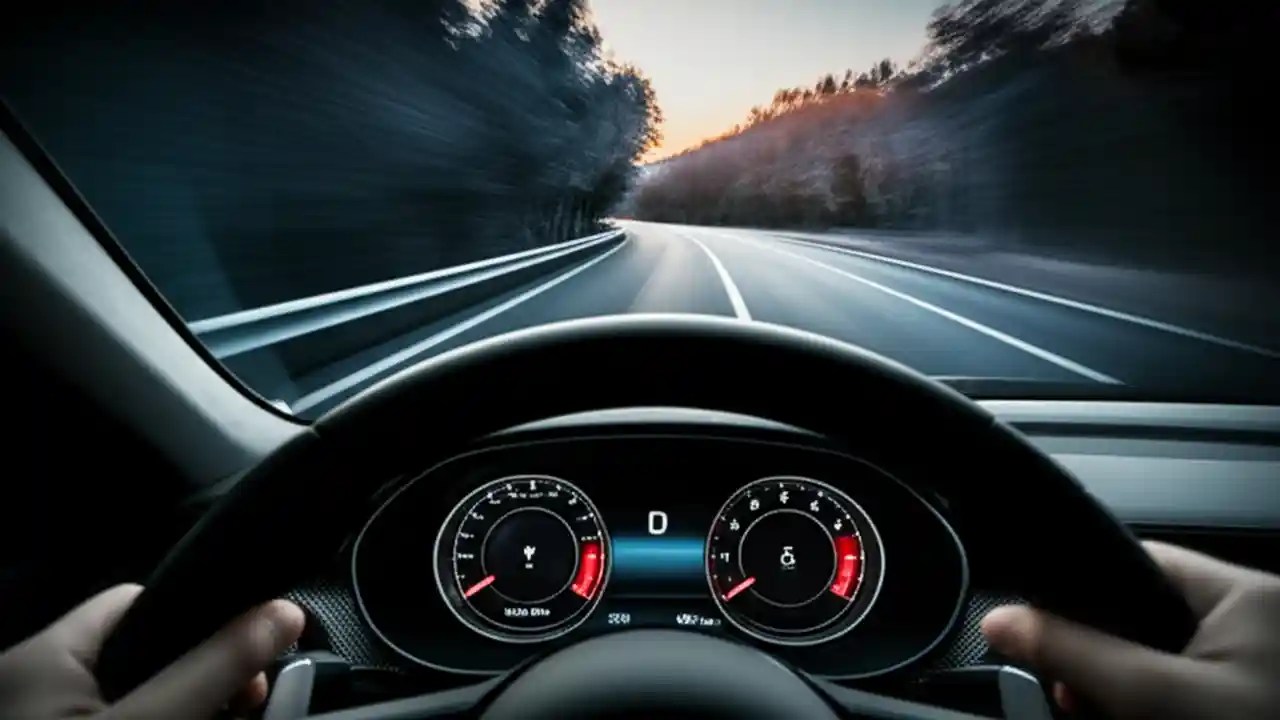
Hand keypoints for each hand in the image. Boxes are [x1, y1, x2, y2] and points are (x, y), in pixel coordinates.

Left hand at [0, 584, 304, 718]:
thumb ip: (214, 669)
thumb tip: (285, 614)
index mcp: (43, 655)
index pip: (138, 604)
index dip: (201, 619)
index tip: (248, 663)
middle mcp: (34, 686)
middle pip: (144, 655)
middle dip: (201, 679)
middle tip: (243, 710)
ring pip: (139, 701)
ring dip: (186, 713)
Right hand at [982, 541, 1279, 718]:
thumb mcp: (1159, 699)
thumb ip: (1078, 654)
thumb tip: (1002, 621)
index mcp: (1247, 594)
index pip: (1139, 564)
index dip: (1082, 592)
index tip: (1042, 633)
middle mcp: (1258, 623)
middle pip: (1143, 618)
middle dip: (1102, 659)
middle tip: (1076, 700)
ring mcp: (1258, 670)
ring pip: (1160, 664)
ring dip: (1123, 692)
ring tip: (1099, 716)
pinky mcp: (1251, 703)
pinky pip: (1185, 694)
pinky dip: (1155, 710)